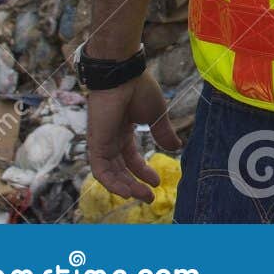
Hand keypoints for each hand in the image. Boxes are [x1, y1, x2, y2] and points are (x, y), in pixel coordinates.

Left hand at [87, 71, 180, 201]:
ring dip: (125, 187)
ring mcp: (102, 142)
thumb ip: (164, 133)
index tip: (157, 181)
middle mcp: (111, 139)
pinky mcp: (96, 144)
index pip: (131, 157)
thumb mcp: (157, 115)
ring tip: (142, 196)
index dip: (143, 171)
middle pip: (121, 169)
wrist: (123, 75)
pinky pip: (101, 170)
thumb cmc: (139, 89)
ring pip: (110, 173)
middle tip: (149, 197)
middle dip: (134, 184)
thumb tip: (177, 147)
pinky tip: (127, 190)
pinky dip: (112, 182)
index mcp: (123, 131)